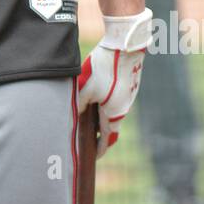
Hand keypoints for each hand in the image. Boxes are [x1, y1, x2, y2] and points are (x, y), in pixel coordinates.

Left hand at [77, 9, 152, 157]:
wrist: (126, 46)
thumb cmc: (104, 68)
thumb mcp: (86, 88)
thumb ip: (79, 105)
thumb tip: (74, 116)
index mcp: (114, 114)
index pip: (107, 140)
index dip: (100, 150)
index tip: (93, 157)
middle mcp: (124, 109)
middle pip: (111, 128)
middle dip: (100, 135)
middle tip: (88, 138)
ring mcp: (129, 97)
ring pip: (114, 113)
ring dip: (103, 118)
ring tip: (89, 116)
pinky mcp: (130, 86)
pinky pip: (118, 101)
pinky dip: (108, 105)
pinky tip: (98, 96)